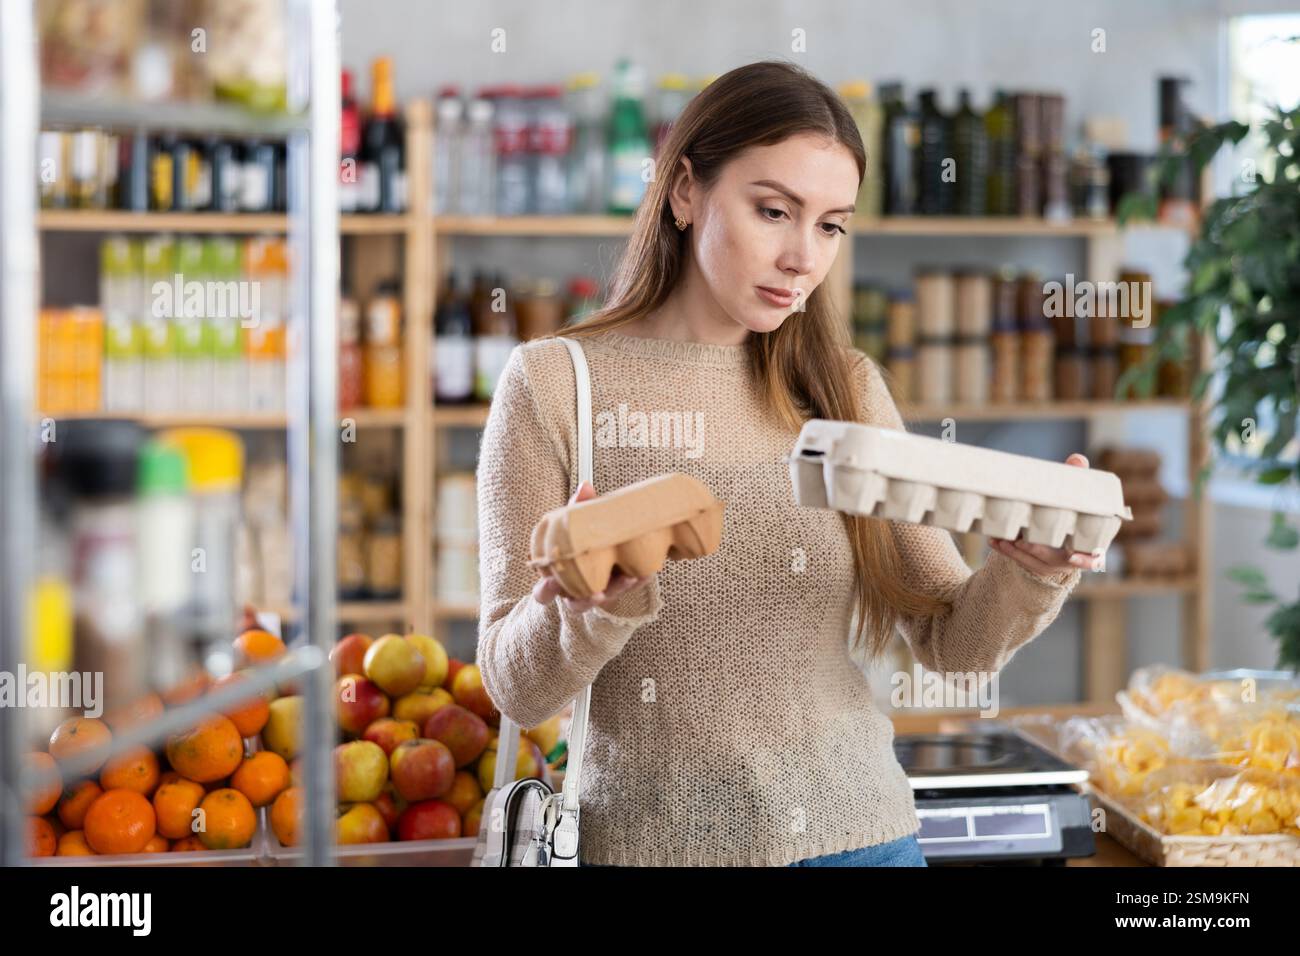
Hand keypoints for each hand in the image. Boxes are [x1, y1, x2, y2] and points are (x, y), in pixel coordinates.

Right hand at [531, 480, 650, 611]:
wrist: (600, 552)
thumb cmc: (578, 540)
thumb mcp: (573, 525)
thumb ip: (576, 509)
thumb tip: (585, 487)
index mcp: (556, 581)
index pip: (543, 593)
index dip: (545, 590)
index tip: (550, 582)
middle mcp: (575, 594)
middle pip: (575, 605)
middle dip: (583, 599)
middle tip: (594, 592)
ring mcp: (598, 594)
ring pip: (607, 599)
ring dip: (616, 589)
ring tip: (629, 578)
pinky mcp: (618, 589)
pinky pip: (627, 588)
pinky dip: (636, 579)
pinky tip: (645, 571)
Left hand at [989, 453, 1105, 574]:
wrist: (1056, 536)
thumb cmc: (1069, 513)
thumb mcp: (1074, 498)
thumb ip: (1076, 480)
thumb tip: (1077, 460)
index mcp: (1088, 545)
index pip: (1092, 558)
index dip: (1085, 559)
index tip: (1073, 557)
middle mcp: (1069, 559)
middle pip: (1053, 559)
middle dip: (1036, 550)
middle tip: (1020, 540)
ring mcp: (1050, 565)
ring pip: (1032, 562)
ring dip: (1014, 551)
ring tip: (1001, 539)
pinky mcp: (1033, 566)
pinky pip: (1018, 561)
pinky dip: (1005, 551)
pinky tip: (994, 540)